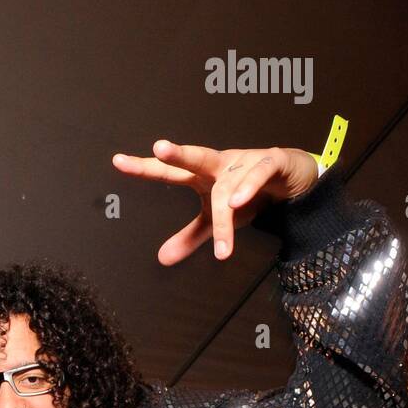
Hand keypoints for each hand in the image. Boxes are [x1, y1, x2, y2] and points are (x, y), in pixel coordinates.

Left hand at [112, 140, 319, 263]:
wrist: (289, 180)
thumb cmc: (246, 193)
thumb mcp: (215, 219)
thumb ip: (190, 237)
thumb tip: (162, 259)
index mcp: (202, 175)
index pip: (169, 173)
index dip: (144, 167)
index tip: (117, 161)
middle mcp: (220, 163)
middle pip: (197, 158)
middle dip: (179, 153)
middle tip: (160, 148)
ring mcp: (245, 160)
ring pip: (232, 182)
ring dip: (230, 199)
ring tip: (230, 208)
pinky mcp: (272, 161)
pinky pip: (260, 172)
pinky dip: (252, 184)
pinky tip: (242, 200)